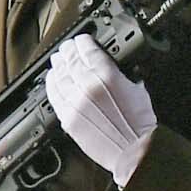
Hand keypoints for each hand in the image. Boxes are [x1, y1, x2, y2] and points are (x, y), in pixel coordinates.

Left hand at [43, 33, 155, 179]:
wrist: (134, 151)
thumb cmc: (139, 124)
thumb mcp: (137, 88)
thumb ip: (121, 75)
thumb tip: (112, 68)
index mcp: (107, 76)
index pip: (88, 50)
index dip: (82, 42)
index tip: (81, 40)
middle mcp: (88, 86)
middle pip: (71, 61)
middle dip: (68, 50)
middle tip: (66, 47)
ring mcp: (75, 102)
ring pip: (59, 76)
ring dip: (57, 65)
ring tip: (57, 59)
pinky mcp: (68, 118)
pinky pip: (54, 96)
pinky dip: (51, 84)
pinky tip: (51, 78)